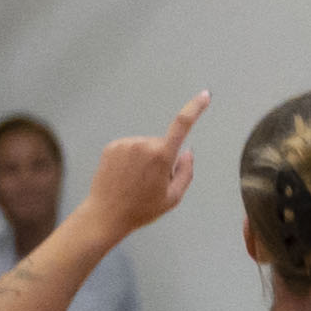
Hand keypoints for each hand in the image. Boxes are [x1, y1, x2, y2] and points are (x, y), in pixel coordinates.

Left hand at [83, 94, 207, 234]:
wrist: (105, 214)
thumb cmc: (142, 209)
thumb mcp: (173, 197)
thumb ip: (186, 172)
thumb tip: (187, 152)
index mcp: (161, 156)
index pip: (182, 125)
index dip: (195, 108)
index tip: (204, 95)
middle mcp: (142, 144)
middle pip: (162, 144)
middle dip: (163, 158)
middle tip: (153, 183)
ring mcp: (125, 144)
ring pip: (146, 147)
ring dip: (146, 159)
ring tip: (136, 182)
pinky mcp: (112, 147)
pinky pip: (130, 149)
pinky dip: (132, 159)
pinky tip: (125, 176)